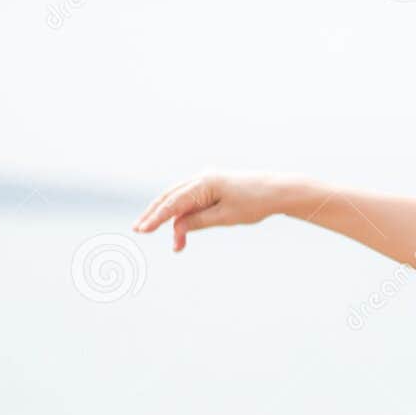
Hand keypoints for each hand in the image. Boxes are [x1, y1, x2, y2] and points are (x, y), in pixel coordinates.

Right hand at [131, 172, 299, 251]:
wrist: (277, 191)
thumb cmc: (254, 204)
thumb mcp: (225, 217)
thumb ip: (198, 221)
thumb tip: (176, 227)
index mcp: (204, 182)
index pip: (173, 202)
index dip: (156, 217)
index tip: (142, 230)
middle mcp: (202, 178)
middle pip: (170, 197)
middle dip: (154, 214)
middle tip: (138, 230)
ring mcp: (206, 180)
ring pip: (178, 198)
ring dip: (170, 218)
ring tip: (164, 237)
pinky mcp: (211, 186)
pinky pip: (191, 199)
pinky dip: (183, 214)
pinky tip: (180, 229)